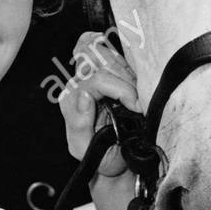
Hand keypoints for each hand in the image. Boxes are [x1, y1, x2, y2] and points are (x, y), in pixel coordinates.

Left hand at [57, 31, 140, 177]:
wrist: (112, 160)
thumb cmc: (99, 155)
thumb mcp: (84, 148)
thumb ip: (79, 123)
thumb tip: (85, 95)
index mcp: (71, 99)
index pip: (98, 79)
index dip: (122, 90)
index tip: (137, 107)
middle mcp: (78, 83)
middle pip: (100, 58)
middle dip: (126, 77)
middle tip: (138, 100)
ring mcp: (90, 74)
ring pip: (105, 50)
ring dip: (125, 69)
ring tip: (136, 91)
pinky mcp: (104, 71)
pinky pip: (110, 51)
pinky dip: (124, 61)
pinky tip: (131, 79)